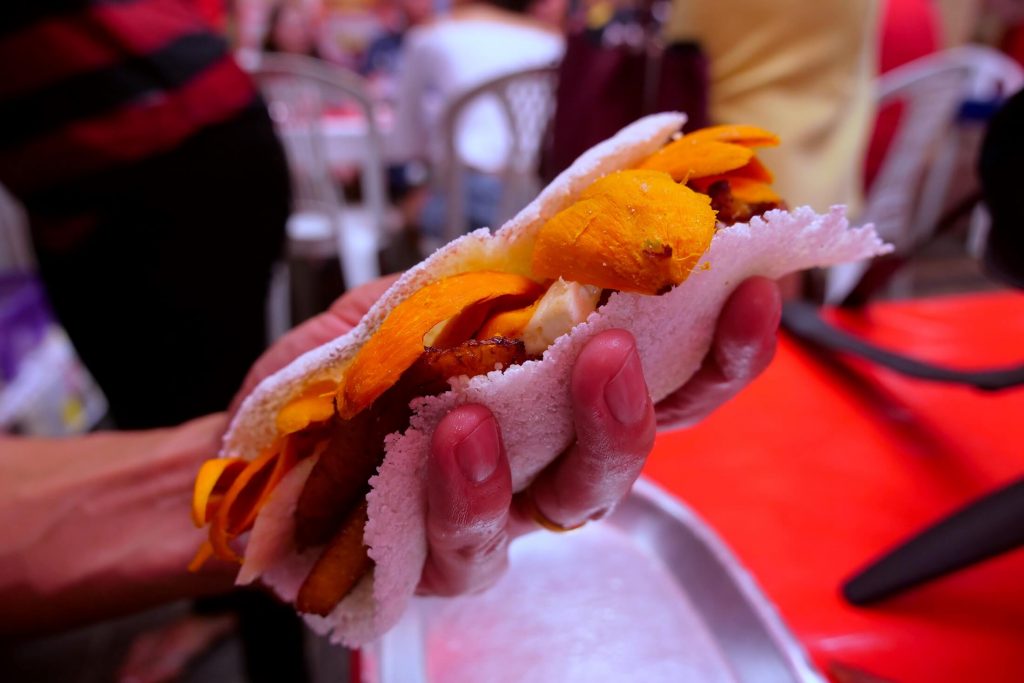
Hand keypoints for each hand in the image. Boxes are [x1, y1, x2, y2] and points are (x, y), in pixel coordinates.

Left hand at [235, 274, 779, 596]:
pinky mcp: (440, 563)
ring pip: (573, 499)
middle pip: (639, 445)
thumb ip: (480, 283)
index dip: (718, 341)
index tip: (750, 285)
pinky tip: (456, 439)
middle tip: (627, 343)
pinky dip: (471, 488)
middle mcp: (544, 459)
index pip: (662, 374)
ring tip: (564, 375)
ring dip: (584, 436)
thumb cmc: (336, 381)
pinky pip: (473, 541)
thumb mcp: (405, 306)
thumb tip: (559, 235)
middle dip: (655, 394)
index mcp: (553, 393)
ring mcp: (501, 516)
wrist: (251, 452)